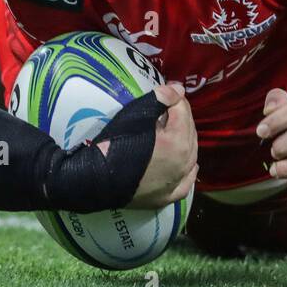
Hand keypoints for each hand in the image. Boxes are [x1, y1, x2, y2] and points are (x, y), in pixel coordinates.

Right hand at [127, 83, 197, 208]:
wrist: (96, 179)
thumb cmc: (116, 144)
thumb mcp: (136, 115)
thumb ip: (160, 99)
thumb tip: (179, 89)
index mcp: (179, 142)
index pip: (183, 111)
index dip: (174, 97)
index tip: (167, 90)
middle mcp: (184, 163)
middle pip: (189, 132)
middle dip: (181, 117)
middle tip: (168, 108)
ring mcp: (176, 182)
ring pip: (191, 155)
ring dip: (186, 139)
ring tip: (176, 129)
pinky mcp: (166, 197)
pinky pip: (185, 182)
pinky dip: (188, 170)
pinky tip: (190, 165)